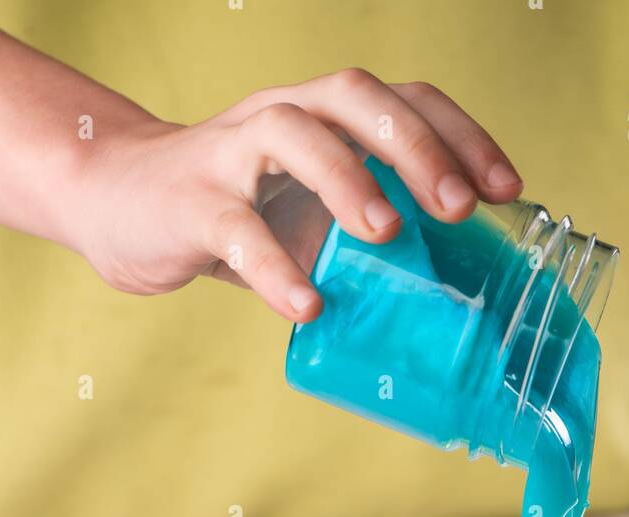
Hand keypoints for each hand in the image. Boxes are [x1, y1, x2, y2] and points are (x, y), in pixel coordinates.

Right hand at [75, 69, 522, 320]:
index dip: (461, 136)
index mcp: (325, 118)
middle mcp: (282, 116)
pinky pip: (234, 228)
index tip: (507, 190)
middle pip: (355, 98)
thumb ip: (366, 239)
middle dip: (415, 146)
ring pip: (293, 135)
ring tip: (387, 233)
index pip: (404, 100)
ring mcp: (233, 152)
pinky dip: (274, 267)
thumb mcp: (311, 216)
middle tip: (457, 207)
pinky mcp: (190, 202)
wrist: (121, 205)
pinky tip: (308, 305)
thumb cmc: (236, 213)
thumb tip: (450, 300)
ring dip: (347, 179)